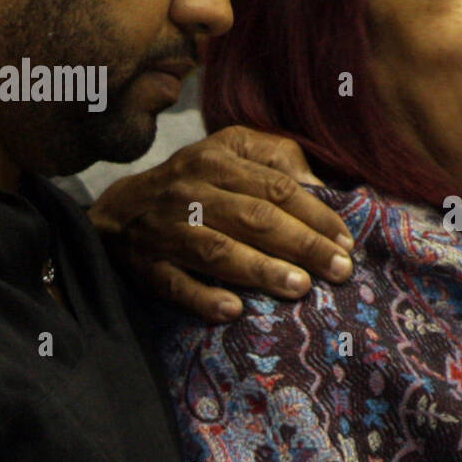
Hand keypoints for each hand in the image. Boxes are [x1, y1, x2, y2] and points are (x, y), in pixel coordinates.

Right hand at [89, 126, 354, 320]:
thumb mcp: (228, 151)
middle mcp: (190, 192)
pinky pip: (176, 284)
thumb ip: (275, 157)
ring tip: (301, 287)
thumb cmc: (193, 182)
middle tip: (339, 269)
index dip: (315, 214)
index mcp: (216, 160)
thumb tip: (319, 185)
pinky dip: (203, 298)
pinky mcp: (147, 267)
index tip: (346, 241)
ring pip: (218, 250)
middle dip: (301, 244)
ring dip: (261, 270)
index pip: (276, 187)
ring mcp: (166, 231)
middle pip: (254, 218)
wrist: (116, 214)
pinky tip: (234, 311)